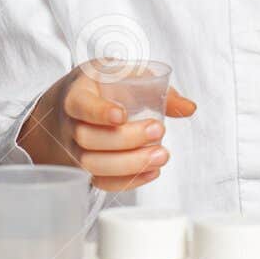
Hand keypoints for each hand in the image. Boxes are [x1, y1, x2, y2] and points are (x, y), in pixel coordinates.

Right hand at [17, 60, 197, 191]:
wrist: (72, 104)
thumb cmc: (102, 88)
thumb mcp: (125, 76)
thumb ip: (157, 89)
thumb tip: (188, 108)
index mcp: (77, 94)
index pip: (80, 104)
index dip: (99, 112)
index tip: (121, 115)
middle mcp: (70, 125)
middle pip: (88, 138)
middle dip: (126, 139)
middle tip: (159, 130)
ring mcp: (75, 150)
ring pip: (93, 165)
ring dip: (130, 164)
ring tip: (161, 155)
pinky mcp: (86, 169)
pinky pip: (101, 182)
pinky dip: (128, 181)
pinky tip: (152, 171)